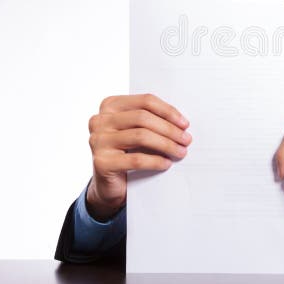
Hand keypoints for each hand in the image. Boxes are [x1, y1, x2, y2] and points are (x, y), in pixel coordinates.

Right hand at [85, 93, 191, 220]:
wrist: (110, 183)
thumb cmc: (128, 151)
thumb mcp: (138, 131)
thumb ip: (153, 121)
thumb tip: (181, 124)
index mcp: (110, 105)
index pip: (145, 101)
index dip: (168, 111)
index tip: (184, 123)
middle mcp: (100, 120)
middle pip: (143, 118)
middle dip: (169, 129)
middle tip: (186, 139)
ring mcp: (97, 141)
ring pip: (140, 137)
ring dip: (166, 144)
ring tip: (180, 151)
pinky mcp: (101, 162)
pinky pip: (136, 159)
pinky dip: (155, 161)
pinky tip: (166, 163)